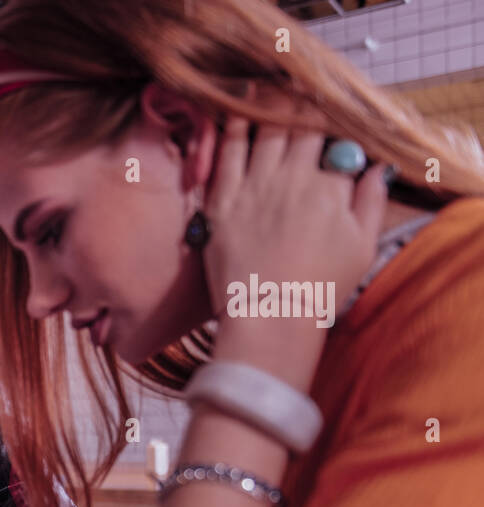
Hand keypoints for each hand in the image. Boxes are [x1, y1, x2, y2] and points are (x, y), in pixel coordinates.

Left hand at [203, 94, 387, 390]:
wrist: (270, 318)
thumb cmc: (319, 289)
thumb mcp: (361, 246)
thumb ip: (370, 201)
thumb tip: (377, 168)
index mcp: (329, 187)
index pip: (333, 138)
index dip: (330, 125)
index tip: (326, 121)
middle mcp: (291, 179)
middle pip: (297, 127)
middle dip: (300, 109)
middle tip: (296, 101)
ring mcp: (253, 188)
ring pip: (262, 131)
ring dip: (267, 110)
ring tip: (265, 96)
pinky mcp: (222, 202)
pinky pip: (226, 153)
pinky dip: (231, 129)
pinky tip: (232, 114)